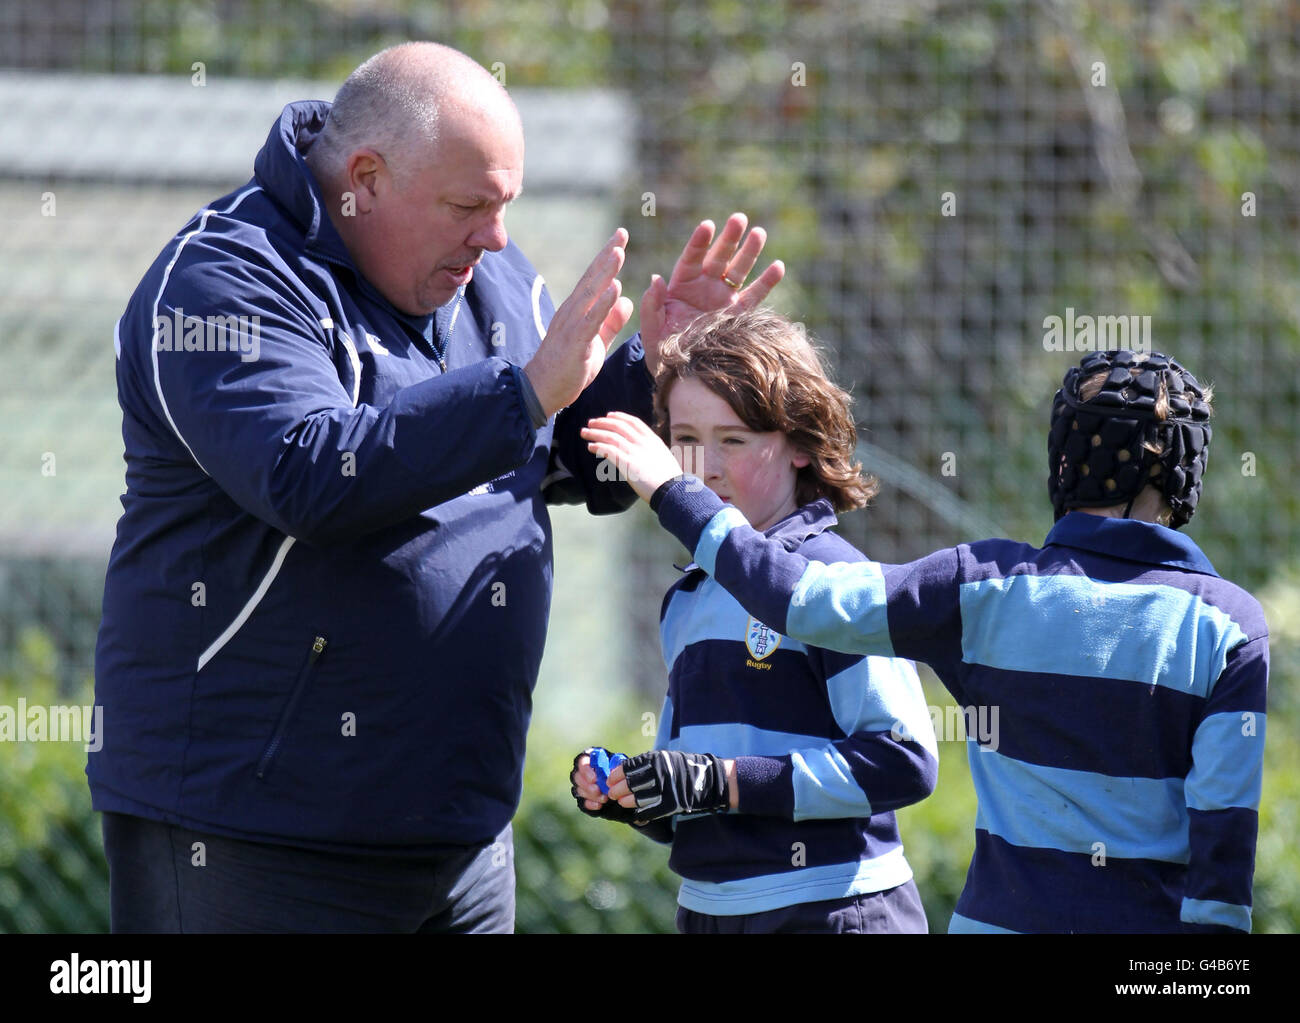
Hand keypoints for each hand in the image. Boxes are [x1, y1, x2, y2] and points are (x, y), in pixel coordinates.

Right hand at [524, 229, 634, 416]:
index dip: (607, 259)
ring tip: (618, 251)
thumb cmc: (567, 368)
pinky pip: (590, 320)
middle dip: (607, 255)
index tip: (620, 238)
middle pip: (592, 278)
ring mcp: (571, 325)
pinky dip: (602, 304)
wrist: (541, 391)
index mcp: (577, 311)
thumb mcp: (596, 342)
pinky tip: (614, 289)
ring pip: (590, 293)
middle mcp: (572, 312)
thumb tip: (626, 300)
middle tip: (622, 233)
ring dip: (605, 272)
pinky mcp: (575, 342)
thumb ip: (610, 322)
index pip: (594, 280)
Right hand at [571, 748, 639, 823]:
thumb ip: (616, 764)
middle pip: (577, 777)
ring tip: (604, 798)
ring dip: (591, 795)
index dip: (586, 771)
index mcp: (590, 760)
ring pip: (579, 790)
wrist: (622, 789)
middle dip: (587, 785)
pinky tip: (599, 805)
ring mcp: (581, 786)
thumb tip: (614, 765)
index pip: (582, 762)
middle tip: (598, 790)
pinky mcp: (583, 799)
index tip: (594, 779)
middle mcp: (582, 772)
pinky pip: (582, 802)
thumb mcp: (619, 767)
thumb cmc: (619, 773)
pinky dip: (591, 804)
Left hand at [581, 411, 685, 502]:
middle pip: (619, 426)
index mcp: (652, 440)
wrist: (673, 490)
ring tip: (584, 433)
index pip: (634, 422)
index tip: (609, 415)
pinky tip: (591, 447)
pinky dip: (599, 447)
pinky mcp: (628, 464)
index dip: (620, 417)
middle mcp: (643, 443)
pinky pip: (610, 451)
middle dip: (603, 422)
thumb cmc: (669, 479)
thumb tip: (642, 452)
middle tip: (590, 422)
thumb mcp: (663, 458)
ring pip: (611, 437)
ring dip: (596, 433)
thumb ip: (651, 451)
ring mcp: (636, 453)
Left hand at [604, 749, 729, 823]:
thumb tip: (621, 772)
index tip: (609, 780)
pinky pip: (648, 811)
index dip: (615, 776)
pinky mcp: (670, 804)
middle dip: (617, 790)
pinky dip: (639, 813)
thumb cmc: (682, 768)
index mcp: (655, 760)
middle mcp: (658, 773)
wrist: (707, 780)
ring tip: (622, 802)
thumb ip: (645, 764)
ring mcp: (665, 789)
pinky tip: (635, 813)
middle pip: (629, 784)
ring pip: (636, 798)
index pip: (627, 768)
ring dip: (626, 801)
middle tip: (612, 794)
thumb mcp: (664, 759)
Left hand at [639, 212, 785, 373]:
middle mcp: (704, 286)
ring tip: (759, 233)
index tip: (708, 226)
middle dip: (729, 238)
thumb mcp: (651, 329)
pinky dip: (767, 282)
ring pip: (738, 270)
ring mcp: (722, 298)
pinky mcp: (738, 314)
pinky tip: (778, 266)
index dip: (699, 242)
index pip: (691, 258)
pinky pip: (755, 295)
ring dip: (749, 251)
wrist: (680, 372)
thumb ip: (651, 305)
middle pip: (718, 257)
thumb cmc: (660, 349)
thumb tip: (655, 279)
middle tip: (738, 218)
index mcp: (681, 285)